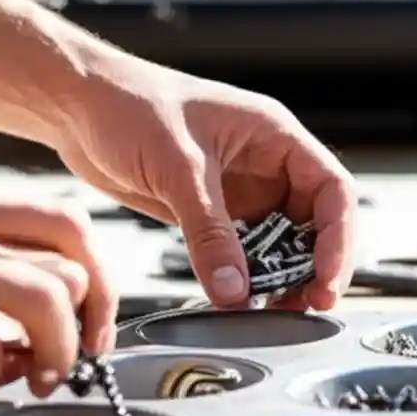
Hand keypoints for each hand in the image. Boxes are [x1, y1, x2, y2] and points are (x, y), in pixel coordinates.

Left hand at [55, 54, 357, 309]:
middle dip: (312, 268)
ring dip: (279, 278)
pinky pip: (240, 254)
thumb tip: (235, 290)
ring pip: (278, 245)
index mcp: (274, 136)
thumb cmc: (129, 105)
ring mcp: (238, 192)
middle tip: (303, 306)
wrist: (78, 106)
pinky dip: (243, 280)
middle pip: (313, 225)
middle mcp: (265, 165)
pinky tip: (235, 299)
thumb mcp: (178, 168)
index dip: (338, 239)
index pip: (333, 191)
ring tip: (270, 310)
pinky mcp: (209, 214)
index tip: (327, 280)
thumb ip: (209, 232)